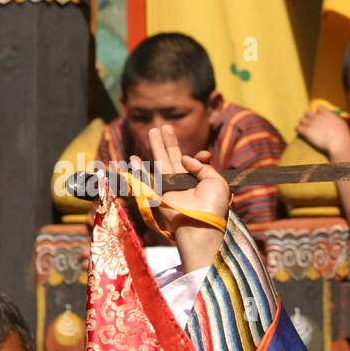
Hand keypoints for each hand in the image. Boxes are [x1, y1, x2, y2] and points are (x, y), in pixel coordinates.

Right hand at [135, 124, 230, 269]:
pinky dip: (138, 169)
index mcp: (200, 181)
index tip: (204, 154)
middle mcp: (184, 184)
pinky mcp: (159, 195)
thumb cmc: (212, 205)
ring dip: (156, 146)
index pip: (195, 163)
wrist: (200, 224)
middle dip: (169, 142)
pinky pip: (147, 180)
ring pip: (160, 163)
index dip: (198, 156)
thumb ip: (202, 166)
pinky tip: (133, 158)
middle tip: (163, 126)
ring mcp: (171, 189)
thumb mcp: (217, 181)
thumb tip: (184, 158)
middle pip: (174, 158)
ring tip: (152, 130)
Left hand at [297, 107, 349, 161]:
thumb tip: (334, 120)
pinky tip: (302, 134)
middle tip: (311, 124)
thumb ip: (335, 119)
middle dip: (308, 117)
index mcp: (326, 113)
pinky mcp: (306, 131)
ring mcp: (311, 123)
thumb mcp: (342, 123)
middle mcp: (317, 116)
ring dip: (303, 124)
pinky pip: (298, 128)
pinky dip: (299, 131)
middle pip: (307, 112)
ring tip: (306, 130)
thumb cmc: (343, 135)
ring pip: (301, 120)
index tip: (321, 118)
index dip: (319, 113)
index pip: (319, 108)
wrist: (338, 143)